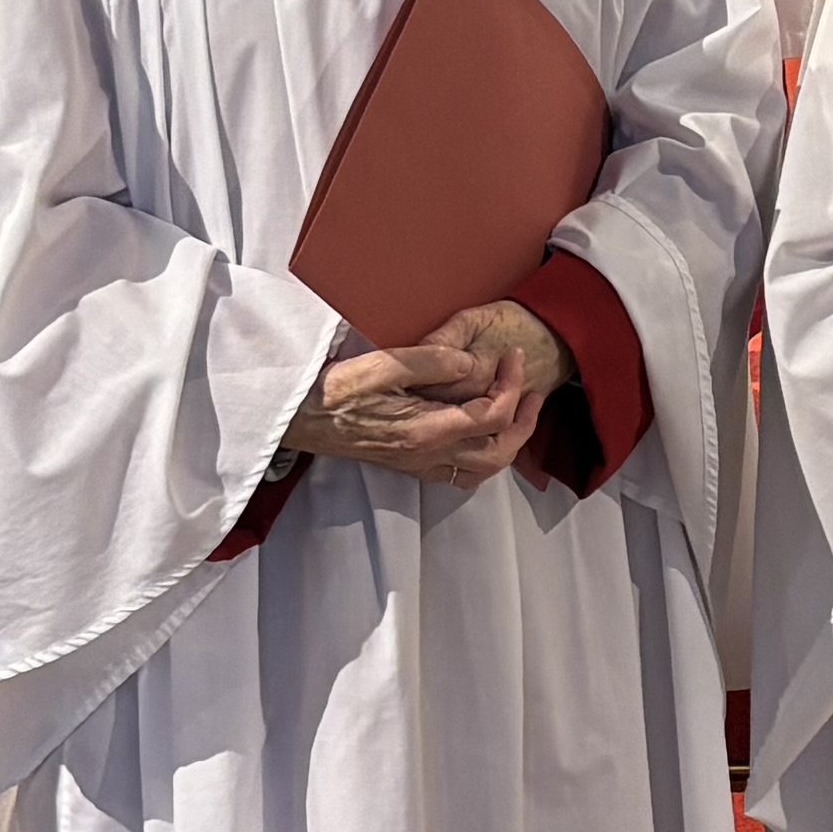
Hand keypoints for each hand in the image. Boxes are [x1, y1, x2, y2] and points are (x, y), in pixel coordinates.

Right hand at [293, 299, 568, 488]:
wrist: (299, 418)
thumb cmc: (334, 389)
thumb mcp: (383, 364)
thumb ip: (433, 361)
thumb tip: (473, 363)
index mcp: (425, 430)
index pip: (490, 415)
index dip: (511, 385)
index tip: (512, 356)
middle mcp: (427, 455)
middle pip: (498, 452)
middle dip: (524, 423)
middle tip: (532, 391)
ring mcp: (419, 466)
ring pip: (483, 470)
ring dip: (509, 443)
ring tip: (517, 413)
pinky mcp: (411, 467)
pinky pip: (461, 475)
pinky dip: (484, 458)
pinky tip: (482, 436)